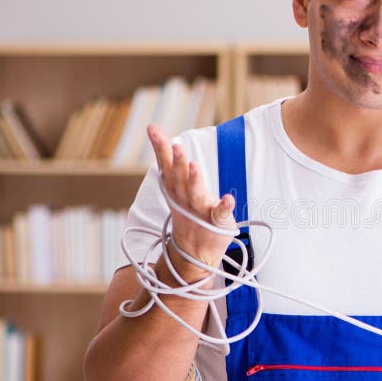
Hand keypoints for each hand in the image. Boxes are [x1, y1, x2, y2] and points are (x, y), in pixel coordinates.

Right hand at [147, 124, 236, 271]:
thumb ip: (169, 160)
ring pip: (195, 195)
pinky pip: (220, 214)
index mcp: (174, 189)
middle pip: (179, 179)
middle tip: (176, 146)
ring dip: (195, 181)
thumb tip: (153, 129)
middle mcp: (184, 199)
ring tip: (196, 167)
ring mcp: (199, 211)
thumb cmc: (187, 211)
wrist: (195, 252)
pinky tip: (228, 198)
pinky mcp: (216, 222)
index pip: (165, 165)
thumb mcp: (175, 185)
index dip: (159, 147)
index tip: (154, 129)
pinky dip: (224, 207)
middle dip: (178, 163)